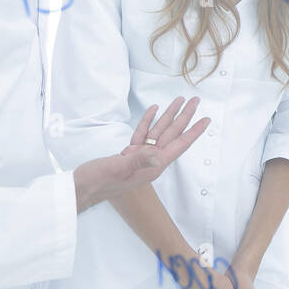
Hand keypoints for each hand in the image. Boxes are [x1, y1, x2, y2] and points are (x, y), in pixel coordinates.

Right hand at [72, 96, 210, 212]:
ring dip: (168, 115)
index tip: (206, 119)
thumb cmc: (99, 182)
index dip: (194, 131)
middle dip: (185, 117)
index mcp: (153, 166)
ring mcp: (140, 156)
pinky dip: (148, 121)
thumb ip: (139, 160)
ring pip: (158, 131)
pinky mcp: (129, 153)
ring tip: (179, 100)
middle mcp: (151, 160)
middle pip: (172, 134)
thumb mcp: (119, 169)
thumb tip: (158, 157)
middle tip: (195, 101)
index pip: (179, 145)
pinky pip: (142, 134)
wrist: (81, 188)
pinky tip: (154, 110)